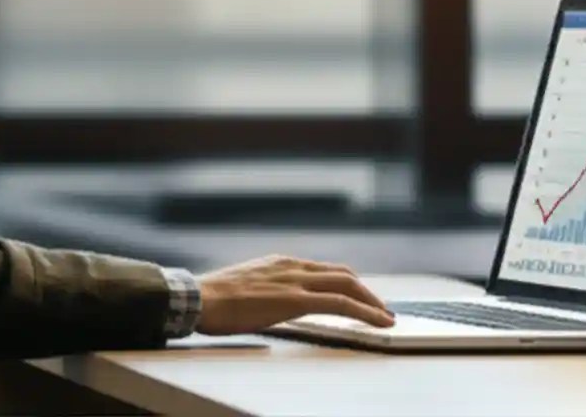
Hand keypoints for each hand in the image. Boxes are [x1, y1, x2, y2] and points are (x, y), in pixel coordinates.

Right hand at [195, 255, 393, 334]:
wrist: (200, 298)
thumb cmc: (215, 298)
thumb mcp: (246, 285)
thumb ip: (265, 289)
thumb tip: (271, 302)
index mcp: (281, 263)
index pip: (324, 270)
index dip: (346, 283)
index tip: (358, 296)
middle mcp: (292, 266)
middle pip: (342, 275)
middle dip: (366, 291)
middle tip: (380, 308)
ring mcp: (295, 280)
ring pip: (347, 285)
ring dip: (371, 301)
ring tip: (385, 316)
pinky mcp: (295, 299)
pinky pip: (339, 303)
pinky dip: (364, 311)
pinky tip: (376, 321)